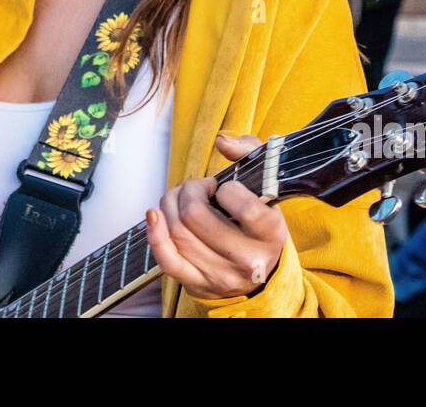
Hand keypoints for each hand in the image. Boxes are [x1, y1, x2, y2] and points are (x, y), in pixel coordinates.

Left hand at [145, 134, 288, 299]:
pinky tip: (154, 215)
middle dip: (188, 191)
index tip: (225, 187)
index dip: (227, 190)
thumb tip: (221, 141)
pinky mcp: (199, 283)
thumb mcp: (266, 182)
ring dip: (169, 205)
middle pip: (196, 217)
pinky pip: (168, 260)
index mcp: (271, 234)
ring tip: (180, 198)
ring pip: (178, 232)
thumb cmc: (260, 217)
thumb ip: (249, 151)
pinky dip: (155, 235)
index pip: (245, 209)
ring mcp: (221, 275)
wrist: (261, 266)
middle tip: (196, 187)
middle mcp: (247, 259)